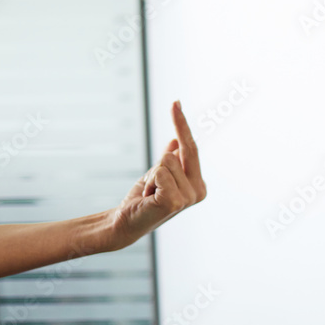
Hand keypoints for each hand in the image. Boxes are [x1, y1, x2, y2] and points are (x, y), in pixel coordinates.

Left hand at [105, 101, 206, 249]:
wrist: (125, 223)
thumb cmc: (143, 199)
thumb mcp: (158, 174)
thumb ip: (172, 158)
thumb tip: (176, 140)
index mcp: (199, 184)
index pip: (191, 147)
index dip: (182, 124)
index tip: (175, 102)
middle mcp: (199, 191)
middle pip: (176, 152)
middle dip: (158, 164)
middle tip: (150, 186)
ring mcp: (189, 198)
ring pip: (166, 161)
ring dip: (151, 176)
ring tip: (149, 193)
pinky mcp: (174, 202)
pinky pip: (159, 172)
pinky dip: (149, 182)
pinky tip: (148, 198)